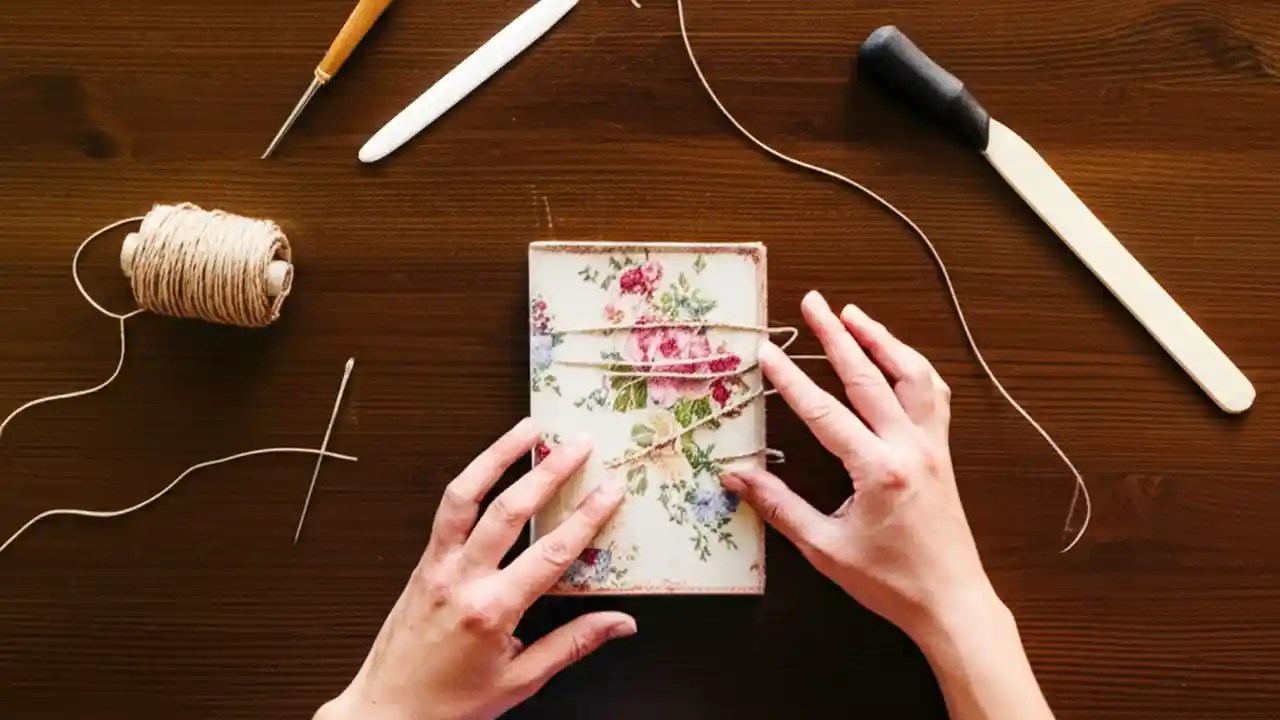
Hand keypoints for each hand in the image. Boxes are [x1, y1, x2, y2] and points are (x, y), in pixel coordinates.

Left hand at [317, 419, 632, 719]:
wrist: (386, 714)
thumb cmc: (448, 705)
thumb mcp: (520, 680)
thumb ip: (572, 645)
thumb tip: (619, 624)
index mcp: (491, 611)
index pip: (551, 554)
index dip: (586, 518)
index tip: (610, 491)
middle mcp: (461, 580)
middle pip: (510, 511)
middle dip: (549, 473)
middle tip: (579, 445)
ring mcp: (436, 566)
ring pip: (467, 496)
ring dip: (498, 456)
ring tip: (527, 429)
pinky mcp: (422, 563)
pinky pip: (447, 511)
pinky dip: (471, 480)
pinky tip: (489, 464)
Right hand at [721, 291, 996, 644]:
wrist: (951, 601)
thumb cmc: (889, 582)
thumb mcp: (825, 549)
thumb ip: (780, 508)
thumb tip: (736, 478)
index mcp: (878, 471)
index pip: (825, 412)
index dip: (791, 379)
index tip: (766, 352)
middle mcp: (909, 448)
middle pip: (869, 377)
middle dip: (836, 335)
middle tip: (813, 302)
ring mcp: (932, 447)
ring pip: (912, 376)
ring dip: (882, 340)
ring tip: (854, 315)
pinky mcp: (943, 453)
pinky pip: (933, 397)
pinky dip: (914, 368)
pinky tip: (898, 358)